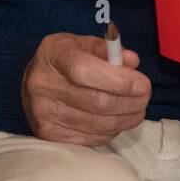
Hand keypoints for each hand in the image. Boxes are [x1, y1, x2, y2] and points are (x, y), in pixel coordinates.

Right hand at [21, 32, 150, 145]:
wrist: (33, 81)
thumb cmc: (65, 59)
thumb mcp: (84, 43)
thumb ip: (109, 50)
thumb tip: (132, 62)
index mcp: (53, 54)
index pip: (86, 71)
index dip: (119, 80)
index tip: (142, 83)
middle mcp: (43, 84)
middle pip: (96, 101)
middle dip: (130, 101)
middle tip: (145, 96)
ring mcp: (44, 113)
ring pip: (97, 124)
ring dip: (126, 118)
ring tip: (138, 109)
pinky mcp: (49, 134)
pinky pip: (90, 137)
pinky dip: (112, 130)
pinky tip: (118, 119)